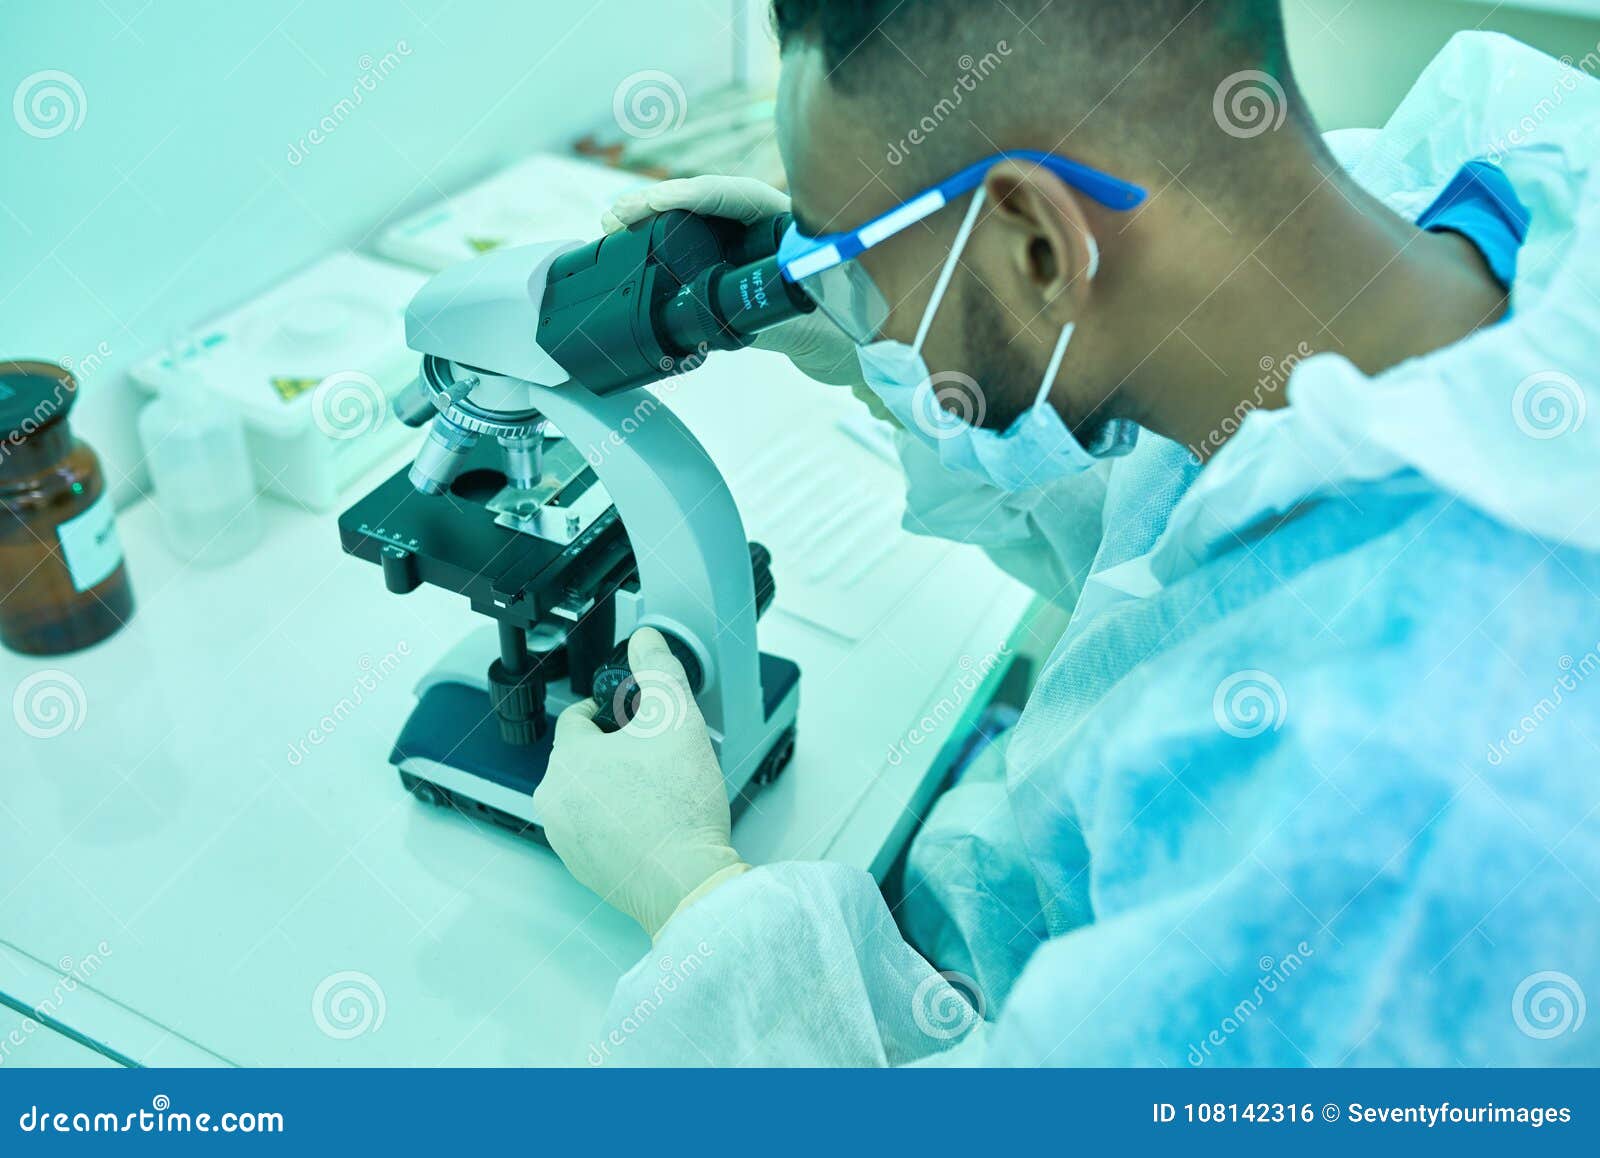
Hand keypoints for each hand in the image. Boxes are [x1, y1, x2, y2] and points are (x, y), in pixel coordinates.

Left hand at [533, 627, 748, 937]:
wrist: (686, 881)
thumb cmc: (678, 810)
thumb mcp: (677, 718)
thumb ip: (658, 668)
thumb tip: (646, 639)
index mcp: (567, 758)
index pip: (578, 717)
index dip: (610, 710)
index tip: (633, 716)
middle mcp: (554, 799)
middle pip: (582, 755)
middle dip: (615, 750)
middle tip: (656, 756)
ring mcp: (565, 837)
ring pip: (587, 792)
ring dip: (615, 785)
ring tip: (658, 790)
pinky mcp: (582, 867)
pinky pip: (595, 829)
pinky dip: (617, 821)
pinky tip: (652, 822)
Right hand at [601, 176, 865, 386]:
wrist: (860, 359)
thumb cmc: (853, 333)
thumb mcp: (813, 324)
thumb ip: (775, 318)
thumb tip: (730, 317)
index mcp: (793, 223)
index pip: (736, 196)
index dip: (693, 194)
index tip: (656, 202)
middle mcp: (769, 230)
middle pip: (705, 205)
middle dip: (658, 204)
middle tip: (616, 214)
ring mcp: (750, 254)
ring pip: (695, 229)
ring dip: (653, 226)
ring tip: (613, 228)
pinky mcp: (737, 281)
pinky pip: (694, 261)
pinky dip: (660, 257)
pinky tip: (630, 257)